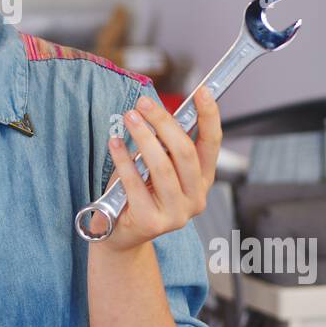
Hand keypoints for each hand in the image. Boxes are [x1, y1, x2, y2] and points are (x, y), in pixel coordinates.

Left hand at [97, 87, 221, 253]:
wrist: (120, 235)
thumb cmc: (138, 194)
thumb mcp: (157, 168)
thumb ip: (164, 147)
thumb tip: (157, 111)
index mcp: (202, 182)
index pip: (211, 145)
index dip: (209, 117)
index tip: (202, 91)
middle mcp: (195, 199)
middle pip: (184, 151)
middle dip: (164, 122)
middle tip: (144, 103)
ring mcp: (176, 214)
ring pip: (162, 166)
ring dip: (144, 136)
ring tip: (129, 117)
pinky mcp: (151, 222)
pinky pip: (135, 183)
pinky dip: (123, 159)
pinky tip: (114, 143)